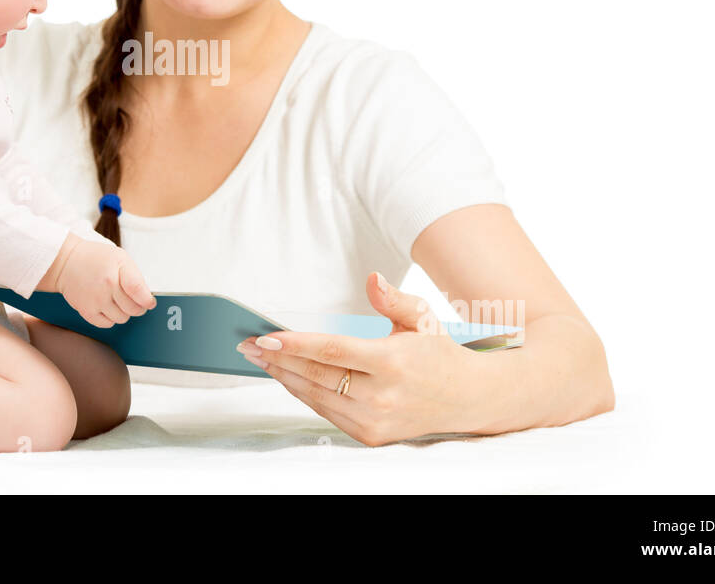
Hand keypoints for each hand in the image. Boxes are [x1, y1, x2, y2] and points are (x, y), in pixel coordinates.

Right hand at [44, 233, 156, 327]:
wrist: (67, 263)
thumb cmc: (96, 259)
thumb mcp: (120, 258)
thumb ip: (135, 277)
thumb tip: (147, 298)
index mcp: (117, 272)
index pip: (139, 293)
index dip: (148, 300)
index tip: (150, 302)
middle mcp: (106, 288)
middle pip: (133, 309)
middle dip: (138, 307)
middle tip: (135, 301)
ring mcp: (95, 301)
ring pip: (122, 319)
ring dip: (124, 312)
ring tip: (117, 300)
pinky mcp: (86, 311)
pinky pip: (107, 324)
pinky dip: (110, 318)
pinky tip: (107, 306)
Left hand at [235, 271, 486, 445]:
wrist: (466, 398)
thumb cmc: (438, 353)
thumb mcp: (422, 317)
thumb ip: (393, 298)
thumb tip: (372, 279)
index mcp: (392, 362)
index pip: (332, 351)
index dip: (295, 345)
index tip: (266, 337)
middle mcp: (382, 396)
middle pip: (316, 376)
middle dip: (278, 360)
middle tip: (249, 346)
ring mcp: (375, 420)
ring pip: (316, 397)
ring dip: (285, 377)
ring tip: (262, 360)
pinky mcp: (370, 435)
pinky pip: (327, 412)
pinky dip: (305, 394)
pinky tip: (289, 377)